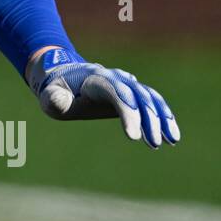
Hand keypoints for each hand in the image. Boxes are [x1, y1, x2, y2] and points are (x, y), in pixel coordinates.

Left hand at [24, 47, 180, 148]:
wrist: (64, 76)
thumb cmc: (56, 90)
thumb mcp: (49, 95)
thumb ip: (54, 99)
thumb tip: (62, 102)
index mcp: (95, 79)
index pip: (116, 93)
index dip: (127, 112)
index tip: (134, 137)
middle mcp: (115, 78)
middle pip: (137, 95)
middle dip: (148, 119)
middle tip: (154, 143)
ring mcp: (125, 83)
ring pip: (149, 97)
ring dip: (162, 117)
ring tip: (171, 140)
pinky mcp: (132, 92)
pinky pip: (152, 101)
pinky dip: (163, 115)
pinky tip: (171, 134)